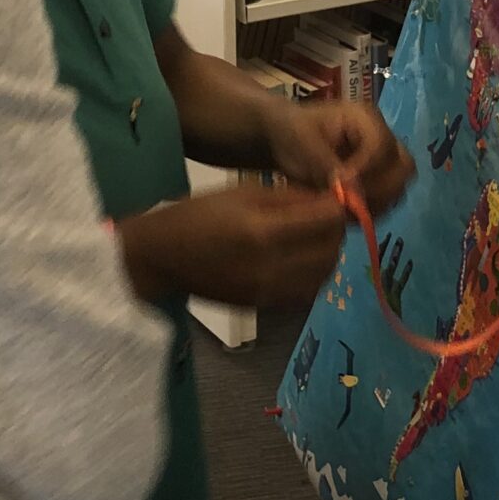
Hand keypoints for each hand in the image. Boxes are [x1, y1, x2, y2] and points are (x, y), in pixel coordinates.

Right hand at [117, 182, 352, 309]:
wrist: (161, 258)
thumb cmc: (197, 215)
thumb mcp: (243, 193)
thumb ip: (290, 197)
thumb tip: (330, 200)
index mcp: (263, 231)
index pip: (327, 220)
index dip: (337, 206)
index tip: (332, 197)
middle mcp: (271, 267)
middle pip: (332, 250)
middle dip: (335, 230)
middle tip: (323, 216)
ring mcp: (269, 292)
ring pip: (324, 276)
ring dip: (327, 254)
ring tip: (312, 238)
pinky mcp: (265, 306)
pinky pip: (307, 292)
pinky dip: (313, 275)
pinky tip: (300, 259)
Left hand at [268, 98, 413, 213]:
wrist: (285, 136)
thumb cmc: (292, 131)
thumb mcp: (303, 142)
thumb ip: (327, 164)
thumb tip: (350, 189)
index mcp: (365, 118)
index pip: (382, 146)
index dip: (366, 171)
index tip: (341, 187)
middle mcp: (382, 137)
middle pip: (404, 166)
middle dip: (379, 188)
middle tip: (350, 202)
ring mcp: (383, 160)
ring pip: (399, 185)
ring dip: (378, 202)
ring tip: (347, 210)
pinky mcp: (378, 179)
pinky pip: (388, 199)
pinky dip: (372, 210)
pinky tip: (348, 214)